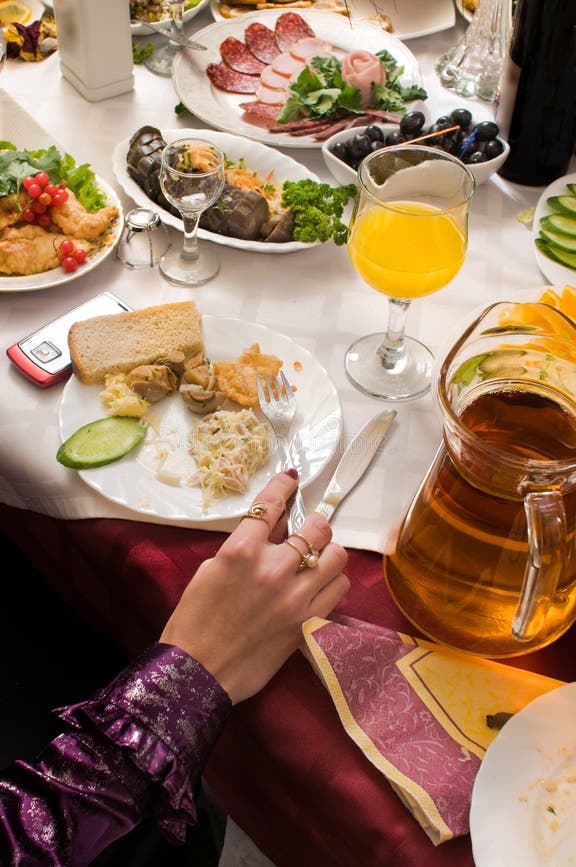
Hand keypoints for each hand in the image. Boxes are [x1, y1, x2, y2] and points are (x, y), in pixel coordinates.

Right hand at [160, 471, 349, 702]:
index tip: (291, 479)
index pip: (270, 505)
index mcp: (240, 551)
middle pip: (316, 527)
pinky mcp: (308, 622)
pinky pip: (340, 588)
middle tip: (307, 530)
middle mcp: (272, 569)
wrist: (198, 672)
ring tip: (316, 559)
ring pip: (336, 555)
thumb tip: (270, 527)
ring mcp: (294, 597)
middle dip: (313, 524)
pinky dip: (334, 580)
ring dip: (328, 552)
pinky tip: (320, 584)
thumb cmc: (194, 620)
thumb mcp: (210, 570)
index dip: (283, 487)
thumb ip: (244, 545)